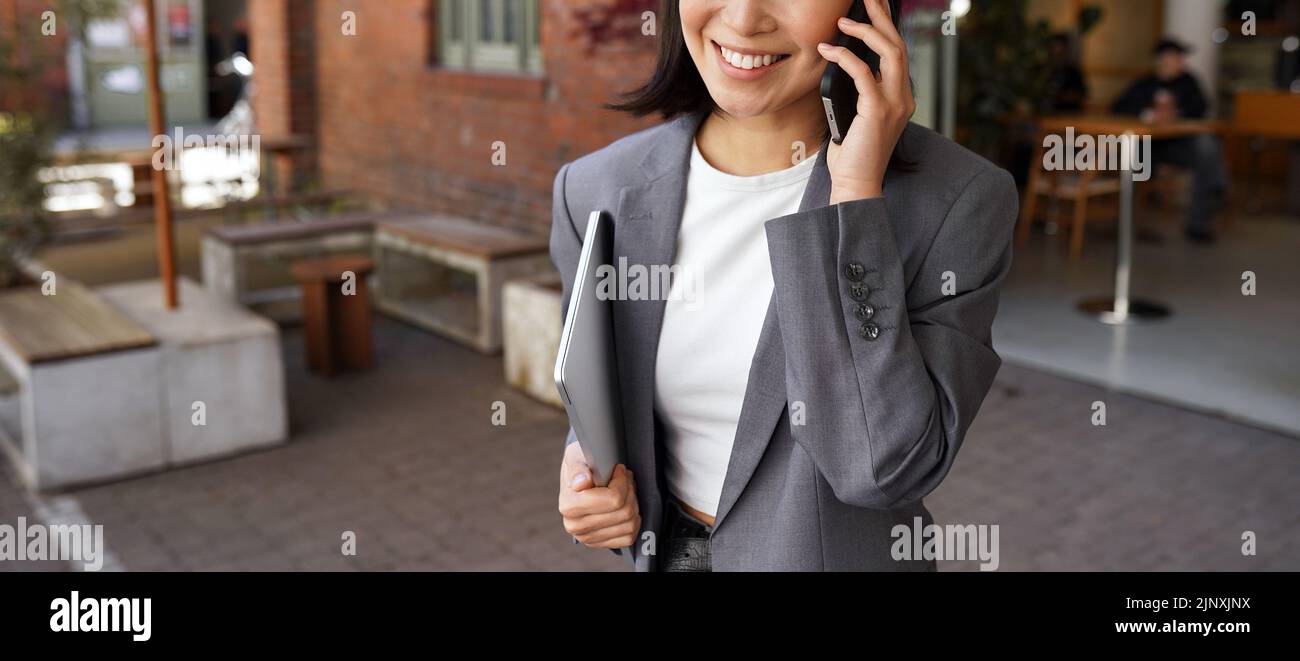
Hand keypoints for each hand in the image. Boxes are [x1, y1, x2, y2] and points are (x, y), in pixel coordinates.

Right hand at [557, 441, 639, 548]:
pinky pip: (629, 536)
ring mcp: (588, 538)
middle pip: (625, 512)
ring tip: (625, 490)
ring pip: (630, 524)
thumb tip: (582, 482)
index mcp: (569, 506)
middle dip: (629, 490)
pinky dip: (633, 520)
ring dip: (633, 503)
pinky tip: (625, 506)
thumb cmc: (581, 465)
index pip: (614, 499)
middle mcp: (575, 526)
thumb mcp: (576, 457)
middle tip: (624, 478)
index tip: (619, 470)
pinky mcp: (600, 543)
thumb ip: (578, 469)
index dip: (622, 481)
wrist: (578, 480)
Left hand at [817, 0, 914, 203]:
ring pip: (889, 53)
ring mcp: (894, 104)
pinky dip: (845, 57)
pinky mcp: (877, 111)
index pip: (897, 53)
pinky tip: (828, 50)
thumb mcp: (855, 116)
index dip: (887, 27)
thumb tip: (840, 64)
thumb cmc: (852, 153)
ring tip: (844, 21)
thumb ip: (857, 92)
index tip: (875, 8)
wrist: (856, 183)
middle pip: (898, 45)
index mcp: (900, 97)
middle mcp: (903, 97)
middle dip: (882, 17)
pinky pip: (863, 73)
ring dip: (866, 32)